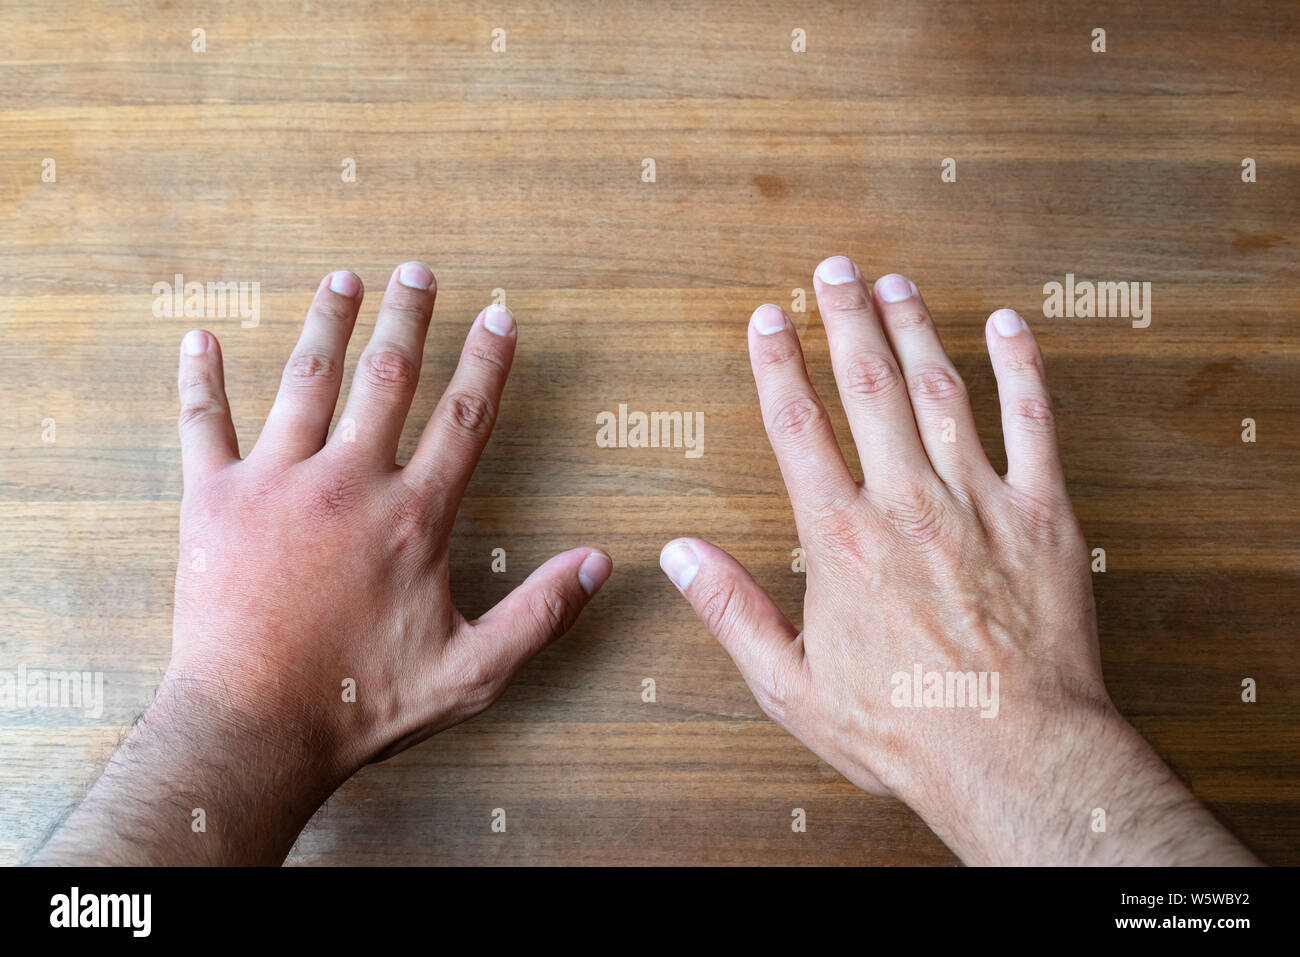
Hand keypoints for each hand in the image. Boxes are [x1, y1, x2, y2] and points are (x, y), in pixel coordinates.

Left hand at [37, 263, 610, 864]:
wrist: (253, 727)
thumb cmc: (362, 702)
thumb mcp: (472, 672)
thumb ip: (539, 614)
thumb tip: (599, 564)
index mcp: (412, 517)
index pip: (462, 420)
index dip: (486, 364)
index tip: (500, 316)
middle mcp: (348, 483)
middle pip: (386, 380)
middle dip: (407, 319)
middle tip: (417, 272)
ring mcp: (276, 484)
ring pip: (306, 383)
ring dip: (327, 325)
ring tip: (341, 280)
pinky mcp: (214, 502)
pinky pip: (203, 424)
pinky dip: (199, 380)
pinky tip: (199, 339)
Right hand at [660, 256, 1255, 864]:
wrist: (1015, 754)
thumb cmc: (903, 728)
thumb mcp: (792, 686)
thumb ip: (732, 612)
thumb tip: (677, 555)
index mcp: (841, 539)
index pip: (797, 426)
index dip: (777, 364)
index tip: (767, 317)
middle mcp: (905, 503)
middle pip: (868, 387)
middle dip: (847, 319)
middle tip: (835, 269)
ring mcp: (978, 502)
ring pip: (941, 391)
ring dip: (916, 329)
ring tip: (898, 283)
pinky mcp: (1042, 516)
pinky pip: (1034, 424)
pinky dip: (1021, 370)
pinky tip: (1009, 327)